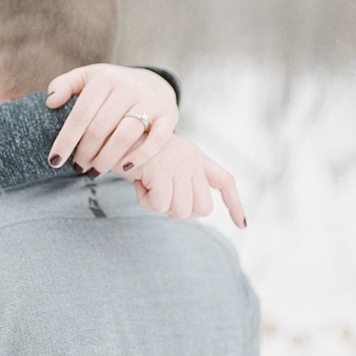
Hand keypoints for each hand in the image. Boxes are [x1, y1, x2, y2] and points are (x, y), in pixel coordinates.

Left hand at [45, 64, 177, 175]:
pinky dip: (139, 156)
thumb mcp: (87, 78)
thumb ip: (65, 85)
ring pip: (124, 137)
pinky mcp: (168, 115)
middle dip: (85, 153)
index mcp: (105, 78)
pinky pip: (155, 140)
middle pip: (100, 128)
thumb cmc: (110, 86)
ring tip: (94, 171)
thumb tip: (51, 102)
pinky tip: (124, 168)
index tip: (54, 159)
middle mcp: (129, 87)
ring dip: (106, 159)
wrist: (151, 82)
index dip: (65, 140)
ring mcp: (150, 101)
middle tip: (77, 166)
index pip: (81, 114)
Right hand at [121, 135, 246, 228]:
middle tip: (159, 196)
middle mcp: (192, 159)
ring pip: (181, 211)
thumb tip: (188, 209)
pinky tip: (138, 183)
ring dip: (159, 206)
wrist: (113, 131)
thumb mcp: (164, 164)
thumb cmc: (133, 152)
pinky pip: (160, 205)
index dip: (235, 204)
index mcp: (196, 156)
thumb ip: (180, 182)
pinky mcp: (162, 170)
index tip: (242, 224)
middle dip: (180, 211)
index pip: (224, 181)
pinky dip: (145, 201)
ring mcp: (179, 164)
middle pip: (202, 208)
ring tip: (147, 185)